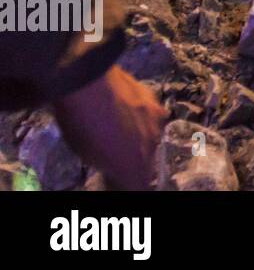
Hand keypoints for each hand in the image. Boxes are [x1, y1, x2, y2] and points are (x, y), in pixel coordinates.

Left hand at [52, 65, 167, 190]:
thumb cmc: (80, 125)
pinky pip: (151, 118)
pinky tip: (124, 111)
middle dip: (133, 164)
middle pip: (146, 164)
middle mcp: (152, 148)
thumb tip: (113, 168)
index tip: (113, 181)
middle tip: (113, 158)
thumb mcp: (87, 154)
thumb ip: (107, 164)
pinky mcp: (155, 101)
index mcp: (134, 167)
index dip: (125, 186)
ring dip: (138, 140)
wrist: (90, 80)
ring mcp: (157, 122)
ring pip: (150, 139)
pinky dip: (141, 119)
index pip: (138, 188)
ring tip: (117, 131)